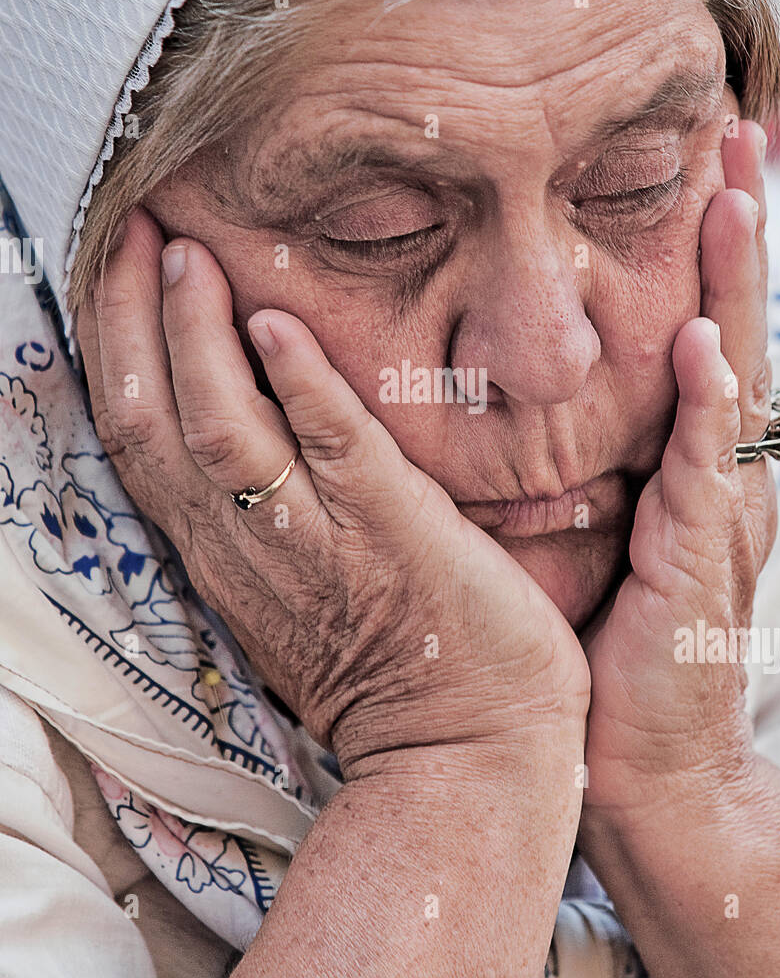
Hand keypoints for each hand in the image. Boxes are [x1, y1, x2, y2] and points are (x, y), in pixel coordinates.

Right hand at [77, 209, 588, 772]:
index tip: (117, 264)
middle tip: (132, 225)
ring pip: (220, 430)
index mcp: (223, 550)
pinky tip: (275, 320)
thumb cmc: (394, 662)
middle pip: (152, 421)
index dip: (114, 346)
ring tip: (185, 253)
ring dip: (193, 336)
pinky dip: (298, 383)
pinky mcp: (393, 533)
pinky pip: (330, 448)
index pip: (138, 435)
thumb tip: (258, 405)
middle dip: (127, 319)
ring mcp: (316, 541)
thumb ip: (270, 504)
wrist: (468, 751)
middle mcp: (248, 545)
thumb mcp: (298, 584)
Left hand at [578, 121, 776, 826]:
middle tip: (739, 138)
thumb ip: (581, 465)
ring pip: (735, 381)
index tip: (700, 163)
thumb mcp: (596, 538)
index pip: (701, 335)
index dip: (704, 253)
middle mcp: (715, 479)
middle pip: (734, 330)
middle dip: (737, 235)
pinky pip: (706, 472)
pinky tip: (709, 344)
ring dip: (736, 287)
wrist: (643, 770)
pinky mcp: (698, 566)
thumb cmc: (607, 653)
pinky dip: (711, 407)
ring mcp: (717, 518)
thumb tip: (517, 397)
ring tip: (735, 197)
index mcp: (686, 468)